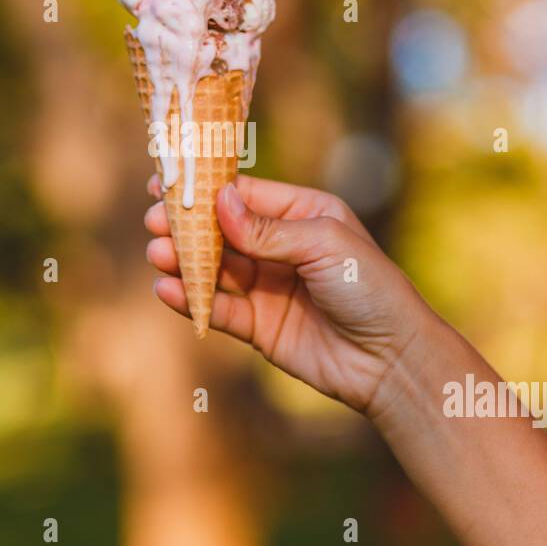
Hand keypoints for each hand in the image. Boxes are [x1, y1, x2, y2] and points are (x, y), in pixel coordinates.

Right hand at [145, 174, 428, 413]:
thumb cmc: (371, 289)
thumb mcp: (323, 245)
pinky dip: (192, 299)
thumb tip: (219, 204)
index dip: (205, 190)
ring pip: (215, 269)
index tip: (167, 185)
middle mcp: (283, 247)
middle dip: (187, 227)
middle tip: (155, 223)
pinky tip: (169, 290)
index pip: (245, 195)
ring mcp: (269, 287)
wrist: (391, 360)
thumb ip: (268, 229)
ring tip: (158, 255)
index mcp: (304, 214)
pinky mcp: (259, 326)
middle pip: (222, 231)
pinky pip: (219, 308)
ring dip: (184, 261)